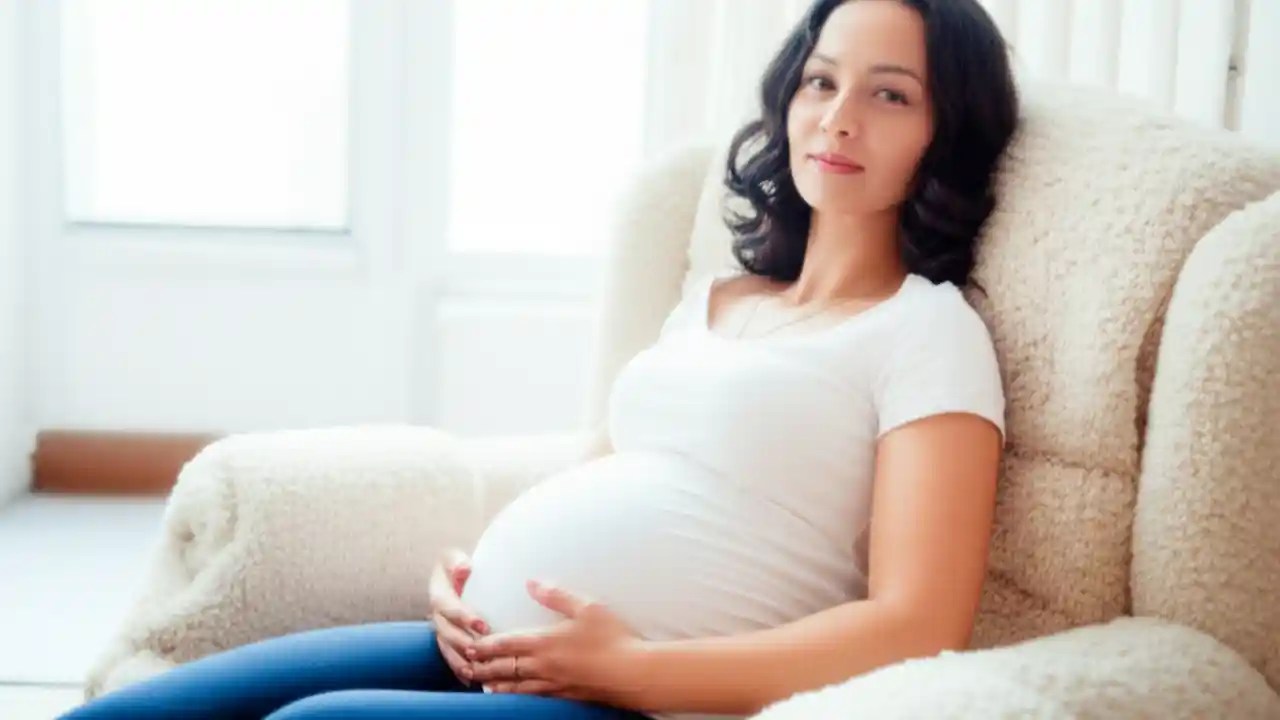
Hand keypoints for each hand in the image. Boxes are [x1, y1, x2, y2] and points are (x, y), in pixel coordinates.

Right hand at [427, 547, 489, 685]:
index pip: (449, 607)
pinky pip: (449, 657)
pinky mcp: (446, 640)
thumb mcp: (454, 557)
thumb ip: (457, 561)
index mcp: (439, 594)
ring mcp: (440, 630)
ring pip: (446, 649)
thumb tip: (464, 568)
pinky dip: (458, 670)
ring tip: (474, 672)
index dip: (464, 617)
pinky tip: (470, 682)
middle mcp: (437, 615)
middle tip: (480, 650)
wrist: (451, 574)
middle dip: (463, 642)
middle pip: (446, 632)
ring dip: (459, 661)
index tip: (482, 625)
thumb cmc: (457, 565)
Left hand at [468, 579, 648, 707]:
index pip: (505, 645)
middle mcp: (543, 666)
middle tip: (465, 666)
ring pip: (516, 687)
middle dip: (482, 667)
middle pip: (504, 668)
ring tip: (482, 684)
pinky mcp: (565, 695)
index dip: (484, 646)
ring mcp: (553, 683)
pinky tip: (516, 695)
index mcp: (544, 643)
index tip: (467, 645)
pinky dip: (518, 695)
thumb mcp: (587, 607)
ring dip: (496, 684)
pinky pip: (534, 696)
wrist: (632, 673)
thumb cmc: (612, 638)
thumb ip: (556, 595)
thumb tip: (531, 582)